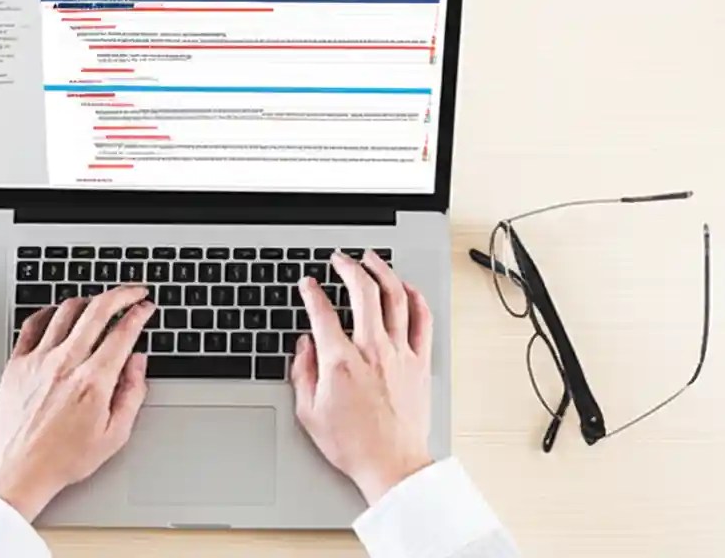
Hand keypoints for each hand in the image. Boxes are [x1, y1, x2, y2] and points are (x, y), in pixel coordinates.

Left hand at [0, 286, 154, 520]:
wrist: (20, 470)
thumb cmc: (64, 458)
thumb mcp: (115, 434)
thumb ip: (132, 393)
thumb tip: (139, 363)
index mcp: (93, 381)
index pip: (123, 332)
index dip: (139, 313)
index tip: (146, 307)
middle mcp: (66, 363)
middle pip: (97, 310)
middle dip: (121, 293)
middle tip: (132, 291)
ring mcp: (38, 360)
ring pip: (66, 310)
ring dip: (88, 300)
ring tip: (99, 303)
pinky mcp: (17, 363)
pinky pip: (32, 324)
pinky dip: (49, 312)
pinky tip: (58, 313)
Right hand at [291, 250, 434, 504]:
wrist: (392, 465)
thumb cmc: (353, 444)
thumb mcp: (309, 412)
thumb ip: (302, 372)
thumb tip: (303, 345)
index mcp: (341, 362)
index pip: (322, 313)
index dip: (311, 292)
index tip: (307, 284)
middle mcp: (372, 351)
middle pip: (362, 292)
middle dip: (348, 267)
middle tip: (339, 259)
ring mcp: (400, 354)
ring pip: (395, 297)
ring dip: (382, 271)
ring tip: (372, 259)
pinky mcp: (419, 362)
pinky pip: (422, 320)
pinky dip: (415, 297)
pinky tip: (406, 287)